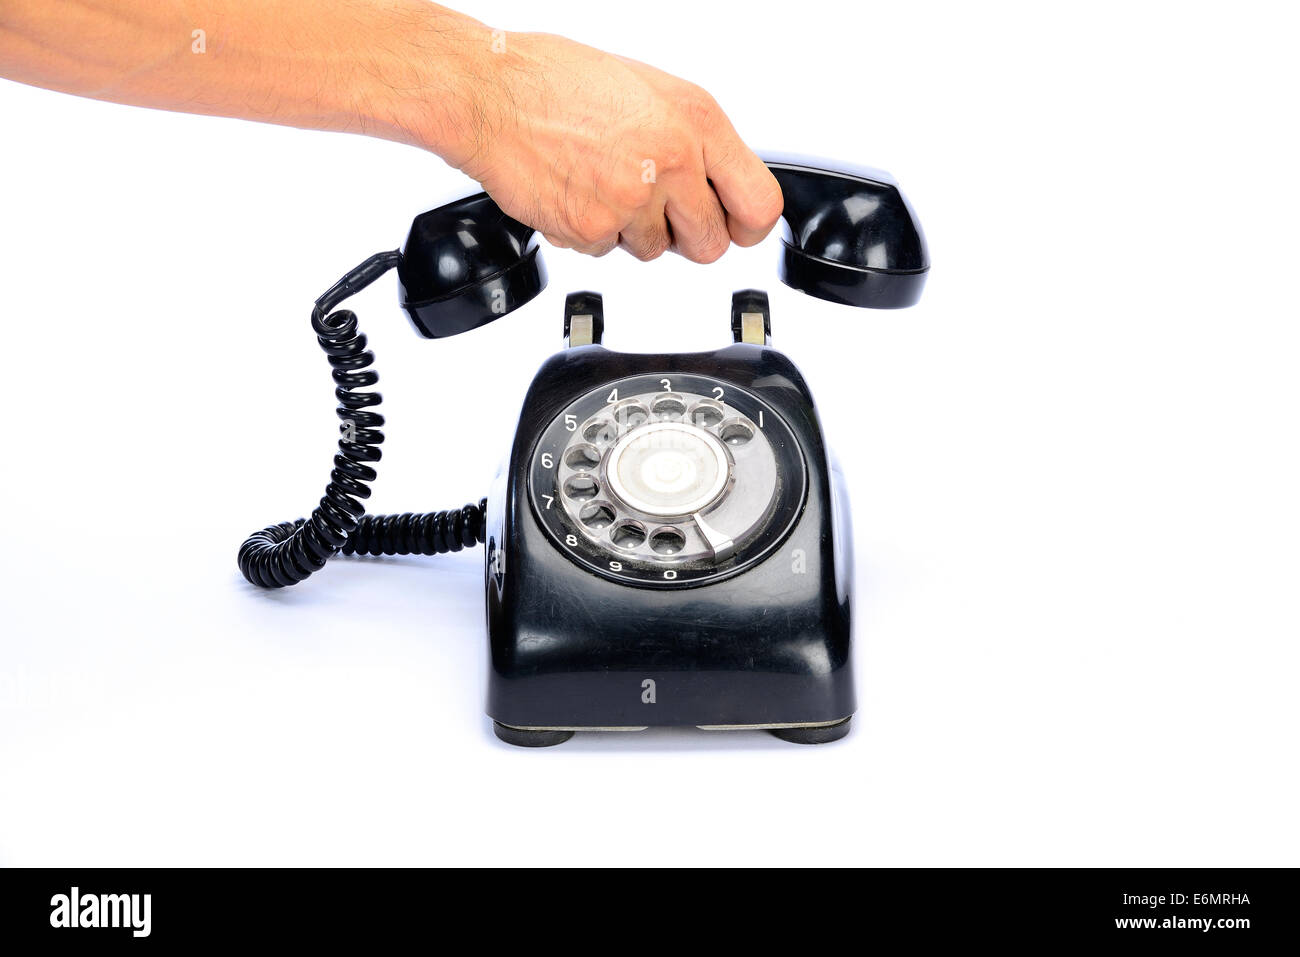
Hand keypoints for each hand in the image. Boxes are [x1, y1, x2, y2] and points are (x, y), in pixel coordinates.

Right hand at [428, 30, 783, 261]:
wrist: (490, 96)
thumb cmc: (557, 83)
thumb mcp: (649, 90)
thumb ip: (693, 139)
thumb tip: (718, 182)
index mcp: (694, 121)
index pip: (758, 203)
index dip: (747, 225)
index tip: (736, 227)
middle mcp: (672, 161)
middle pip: (709, 244)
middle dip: (685, 234)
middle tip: (658, 210)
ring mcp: (632, 200)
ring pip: (654, 250)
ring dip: (631, 229)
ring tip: (601, 181)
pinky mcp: (592, 230)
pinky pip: (607, 252)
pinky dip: (591, 231)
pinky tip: (574, 190)